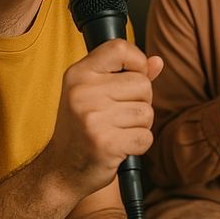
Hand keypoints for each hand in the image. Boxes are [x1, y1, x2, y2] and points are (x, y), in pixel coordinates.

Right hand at [46, 39, 163, 195]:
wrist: (62, 170)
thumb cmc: (82, 129)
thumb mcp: (95, 94)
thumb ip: (127, 76)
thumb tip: (158, 62)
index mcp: (78, 73)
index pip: (120, 48)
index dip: (137, 62)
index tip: (132, 76)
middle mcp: (82, 92)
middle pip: (143, 84)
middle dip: (140, 102)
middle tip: (118, 116)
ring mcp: (92, 118)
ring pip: (147, 112)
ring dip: (139, 126)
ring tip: (116, 131)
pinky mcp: (105, 143)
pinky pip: (145, 137)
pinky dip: (138, 145)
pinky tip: (118, 147)